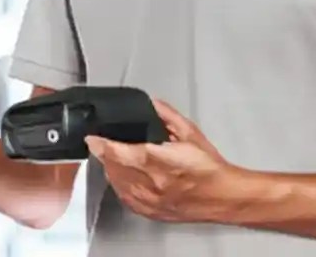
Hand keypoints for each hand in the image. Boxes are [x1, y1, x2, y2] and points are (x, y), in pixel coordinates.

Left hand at [85, 99, 238, 223]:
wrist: (223, 197)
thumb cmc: (210, 169)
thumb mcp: (192, 134)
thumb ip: (169, 117)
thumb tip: (153, 105)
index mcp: (159, 161)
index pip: (119, 152)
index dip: (101, 144)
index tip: (92, 138)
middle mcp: (151, 183)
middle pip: (113, 167)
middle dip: (107, 154)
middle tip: (107, 144)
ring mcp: (148, 200)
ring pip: (116, 183)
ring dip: (112, 169)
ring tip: (117, 158)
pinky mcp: (149, 212)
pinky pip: (124, 197)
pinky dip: (120, 185)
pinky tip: (126, 177)